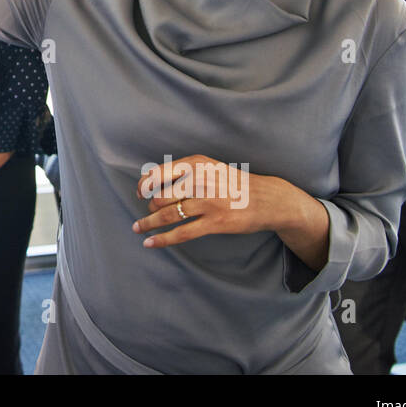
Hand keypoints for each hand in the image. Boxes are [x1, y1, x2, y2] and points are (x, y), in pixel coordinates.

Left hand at [132, 154, 299, 248]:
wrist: (267, 198)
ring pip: (168, 215)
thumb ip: (185, 172)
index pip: (158, 173)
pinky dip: (162, 239)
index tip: (138, 193)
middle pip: (160, 196)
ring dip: (149, 223)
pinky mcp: (215, 222)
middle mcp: (199, 180)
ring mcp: (207, 202)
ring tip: (138, 228)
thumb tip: (152, 182)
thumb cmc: (233, 184)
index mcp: (195, 163)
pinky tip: (150, 243)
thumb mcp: (209, 167)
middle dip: (149, 207)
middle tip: (147, 213)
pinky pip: (182, 232)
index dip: (143, 185)